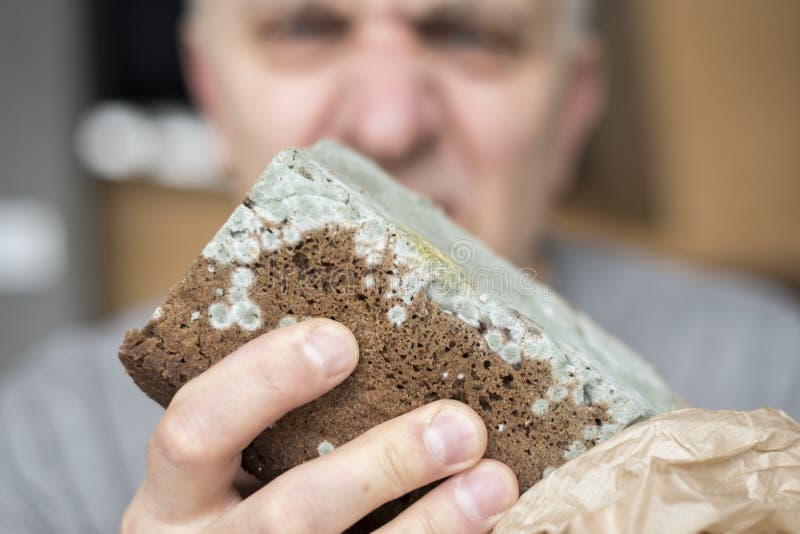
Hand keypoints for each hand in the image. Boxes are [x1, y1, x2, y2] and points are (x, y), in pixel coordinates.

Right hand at [122, 318, 518, 532]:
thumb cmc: (236, 496)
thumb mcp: (228, 459)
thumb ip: (271, 409)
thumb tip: (364, 320)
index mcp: (172, 496)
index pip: (193, 430)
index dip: (262, 381)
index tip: (341, 339)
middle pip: (288, 514)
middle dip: (381, 466)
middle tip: (458, 424)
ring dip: (432, 524)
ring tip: (494, 482)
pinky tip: (486, 520)